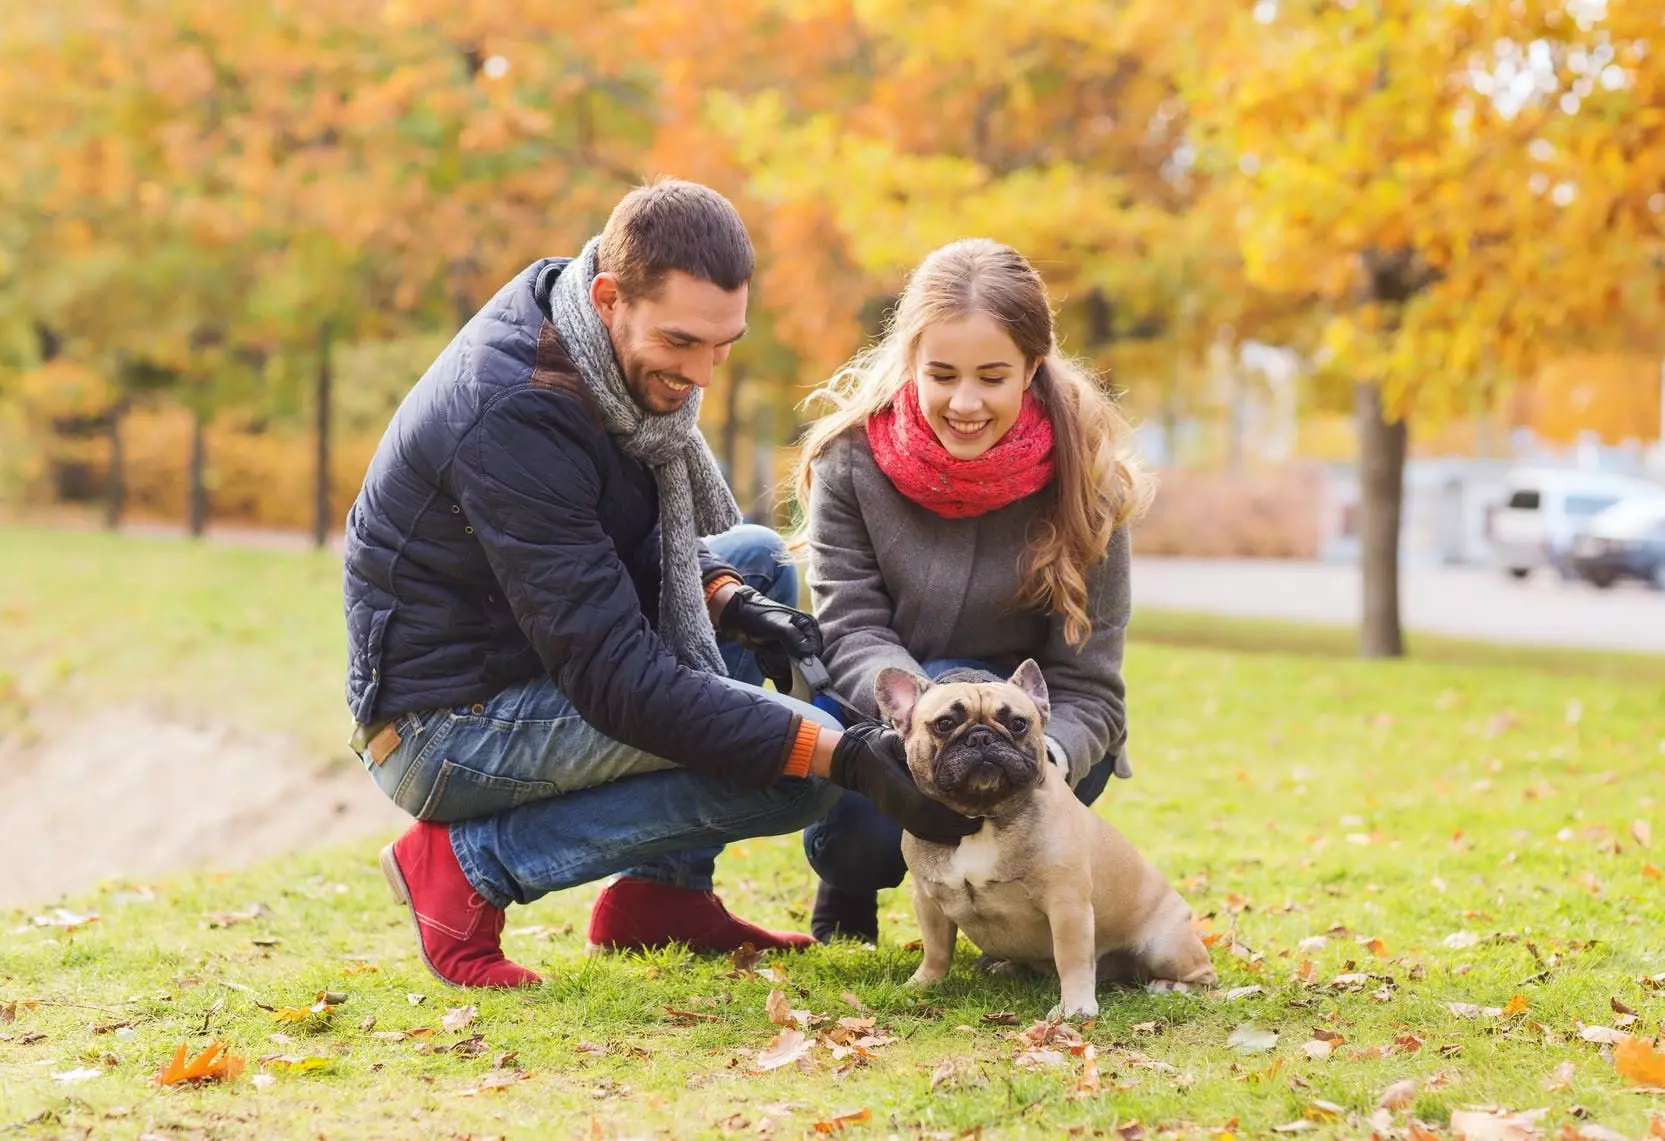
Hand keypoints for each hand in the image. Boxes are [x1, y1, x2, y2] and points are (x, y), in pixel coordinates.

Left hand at [717, 585, 823, 691]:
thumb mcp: (779, 627)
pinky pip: (783, 667)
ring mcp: (793, 647)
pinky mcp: (783, 653)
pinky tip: (765, 654)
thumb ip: (795, 640)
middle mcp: (804, 637)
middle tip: (773, 651)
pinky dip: (774, 664)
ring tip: (767, 650)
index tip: (789, 658)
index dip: (804, 659)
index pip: (815, 651)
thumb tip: (809, 655)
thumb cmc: (760, 617)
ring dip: (778, 663)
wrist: (739, 618)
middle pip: (805, 661)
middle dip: (788, 662)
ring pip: (793, 666)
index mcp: (809, 626)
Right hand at [827, 722, 981, 843]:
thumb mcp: (895, 742)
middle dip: (958, 825)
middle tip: (982, 820)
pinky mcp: (898, 817)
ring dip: (951, 831)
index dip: (953, 812)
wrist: (854, 761)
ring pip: (928, 831)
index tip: (975, 810)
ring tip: (974, 826)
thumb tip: (942, 741)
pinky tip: (955, 831)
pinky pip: (921, 831)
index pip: (930, 807)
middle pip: (933, 824)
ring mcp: (897, 814)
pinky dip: (940, 833)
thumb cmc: (877, 747)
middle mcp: (899, 806)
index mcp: (898, 788)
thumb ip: (914, 747)